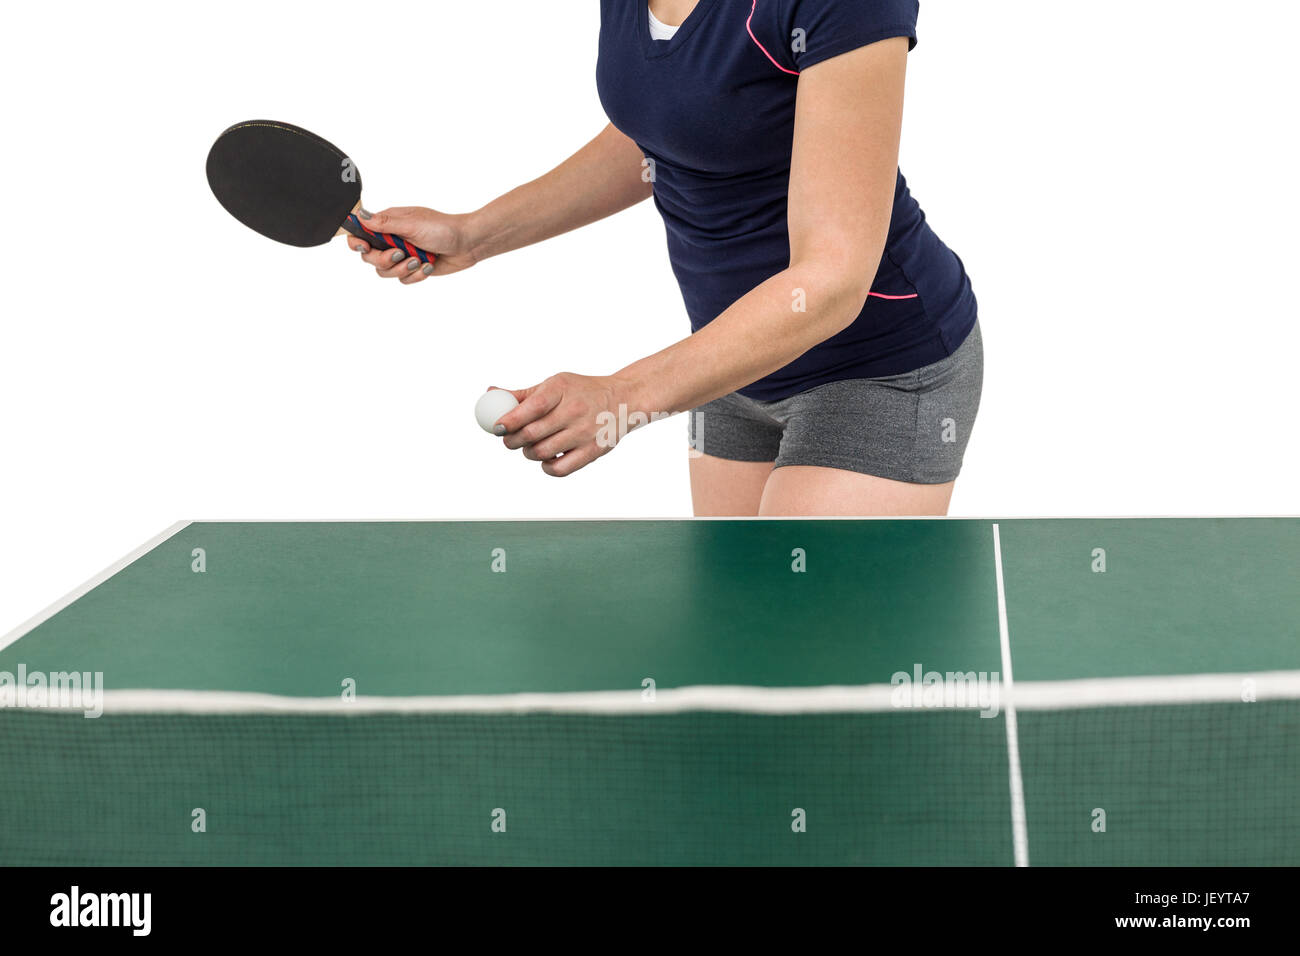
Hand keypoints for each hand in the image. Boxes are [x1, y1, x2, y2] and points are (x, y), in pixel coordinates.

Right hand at [344, 206, 479, 283]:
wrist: (467, 244)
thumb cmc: (443, 228)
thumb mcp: (412, 223)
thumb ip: (385, 223)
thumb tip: (360, 215)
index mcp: (389, 224)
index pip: (361, 233)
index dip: (358, 243)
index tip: (365, 247)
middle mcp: (392, 239)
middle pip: (370, 258)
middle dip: (384, 260)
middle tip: (400, 254)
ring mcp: (402, 255)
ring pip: (385, 272)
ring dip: (402, 269)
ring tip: (418, 259)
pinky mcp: (413, 268)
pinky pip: (403, 280)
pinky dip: (416, 275)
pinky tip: (428, 264)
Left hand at [497, 373, 645, 476]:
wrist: (623, 400)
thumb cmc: (581, 392)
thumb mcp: (555, 385)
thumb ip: (523, 394)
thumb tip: (490, 394)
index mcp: (560, 390)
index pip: (529, 408)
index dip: (508, 421)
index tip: (498, 428)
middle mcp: (573, 411)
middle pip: (531, 434)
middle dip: (511, 441)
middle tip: (509, 440)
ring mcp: (584, 433)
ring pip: (542, 453)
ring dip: (528, 453)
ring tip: (530, 447)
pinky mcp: (593, 451)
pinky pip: (560, 469)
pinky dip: (547, 467)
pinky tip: (547, 458)